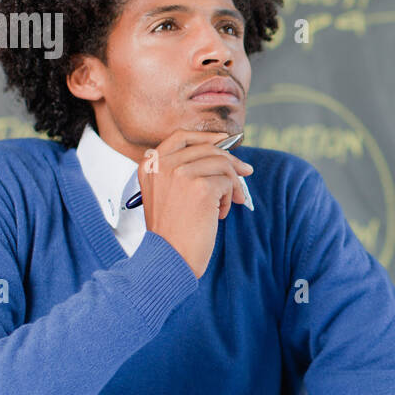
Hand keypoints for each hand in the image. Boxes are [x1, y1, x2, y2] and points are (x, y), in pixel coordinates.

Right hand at [138, 130, 253, 277]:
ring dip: (231, 185)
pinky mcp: (201, 187)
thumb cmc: (172, 232)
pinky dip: (229, 200)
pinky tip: (219, 215)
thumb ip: (182, 171)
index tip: (224, 140)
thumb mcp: (166, 194)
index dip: (206, 137)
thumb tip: (224, 155)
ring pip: (222, 164)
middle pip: (207, 148)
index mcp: (149, 165)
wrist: (168, 258)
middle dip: (230, 161)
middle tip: (246, 173)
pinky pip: (228, 183)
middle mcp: (162, 165)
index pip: (181, 137)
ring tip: (226, 205)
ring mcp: (181, 174)